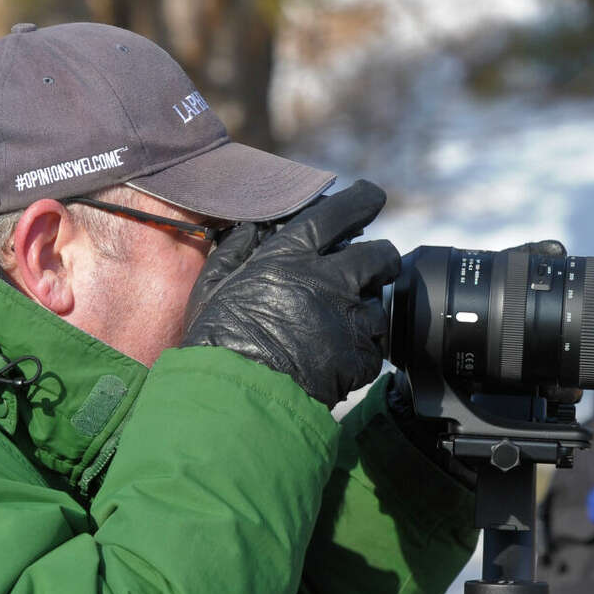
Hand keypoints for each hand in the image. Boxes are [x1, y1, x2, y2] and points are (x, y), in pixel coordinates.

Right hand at [183, 180, 400, 405]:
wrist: (239, 398)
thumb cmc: (218, 342)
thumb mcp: (212, 287)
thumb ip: (234, 251)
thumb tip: (249, 229)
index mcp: (292, 257)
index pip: (340, 213)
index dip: (363, 200)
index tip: (373, 195)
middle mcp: (330, 281)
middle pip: (381, 255)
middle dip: (381, 258)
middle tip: (371, 267)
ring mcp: (351, 319)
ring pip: (379, 303)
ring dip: (364, 310)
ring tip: (336, 327)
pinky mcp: (363, 356)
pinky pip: (373, 345)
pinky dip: (359, 349)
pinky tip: (334, 358)